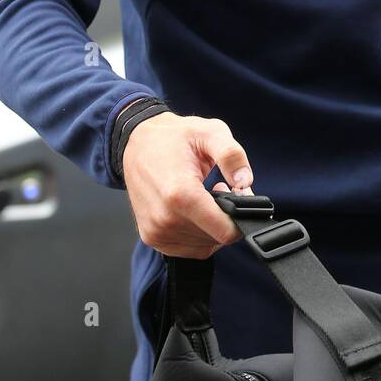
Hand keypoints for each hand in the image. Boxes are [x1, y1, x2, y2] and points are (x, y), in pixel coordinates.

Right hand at [122, 111, 255, 257]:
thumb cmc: (173, 137)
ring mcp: (156, 231)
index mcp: (181, 194)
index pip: (225, 231)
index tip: (239, 198)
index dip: (241, 218)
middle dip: (226, 218)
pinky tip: (194, 210)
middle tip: (219, 189)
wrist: (135, 144)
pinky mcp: (151, 237)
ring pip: (203, 245)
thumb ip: (232, 155)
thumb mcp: (209, 132)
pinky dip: (198, 233)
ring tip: (205, 197)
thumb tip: (245, 182)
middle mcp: (165, 218)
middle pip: (216, 238)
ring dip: (211, 226)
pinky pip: (188, 248)